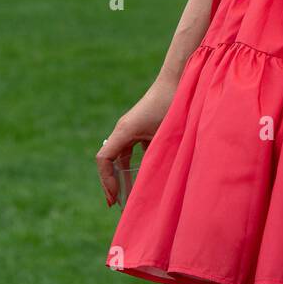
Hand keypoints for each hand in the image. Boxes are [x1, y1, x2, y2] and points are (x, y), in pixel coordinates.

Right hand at [95, 77, 177, 206]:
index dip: (106, 180)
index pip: (104, 160)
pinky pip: (133, 149)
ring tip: (130, 195)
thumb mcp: (164, 134)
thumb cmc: (173, 104)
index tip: (115, 198)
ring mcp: (133, 127)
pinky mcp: (144, 126)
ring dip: (124, 174)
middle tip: (117, 204)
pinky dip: (136, 163)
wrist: (179, 79)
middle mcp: (124, 129)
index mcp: (124, 130)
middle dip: (112, 183)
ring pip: (122, 156)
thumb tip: (152, 185)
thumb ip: (156, 157)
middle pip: (110, 160)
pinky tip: (147, 177)